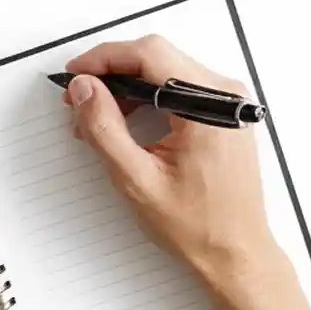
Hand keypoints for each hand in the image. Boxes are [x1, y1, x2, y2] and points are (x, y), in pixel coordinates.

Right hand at [61, 34, 275, 278]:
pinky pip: (177, 88)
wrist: (236, 255)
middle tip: (78, 98)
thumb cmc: (196, 226)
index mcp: (210, 106)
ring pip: (164, 70)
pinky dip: (145, 97)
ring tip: (96, 117)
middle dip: (111, 73)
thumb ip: (105, 128)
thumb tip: (83, 88)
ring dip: (126, 86)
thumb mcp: (136, 179)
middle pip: (156, 57)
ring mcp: (228, 103)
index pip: (149, 54)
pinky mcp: (223, 113)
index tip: (74, 75)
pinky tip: (124, 122)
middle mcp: (225, 95)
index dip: (104, 58)